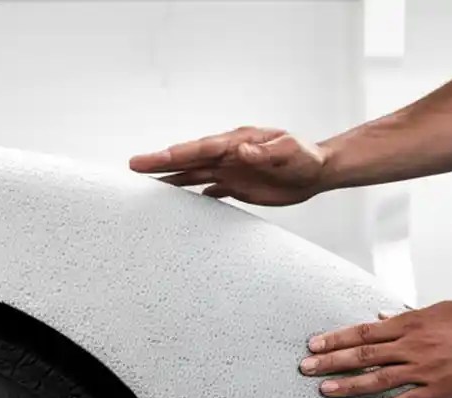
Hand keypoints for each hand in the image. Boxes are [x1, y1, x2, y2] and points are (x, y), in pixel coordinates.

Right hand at [129, 126, 331, 205]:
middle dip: (160, 163)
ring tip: (145, 184)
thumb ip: (266, 151)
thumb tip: (241, 150)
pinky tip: (176, 201)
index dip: (173, 155)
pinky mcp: (235, 185)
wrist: (319, 171)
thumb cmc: (308, 157)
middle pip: (188, 159)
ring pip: (193, 174)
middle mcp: (228, 155)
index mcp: (236, 143)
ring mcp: (229, 170)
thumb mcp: (291, 151)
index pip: (199, 149)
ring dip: (170, 179)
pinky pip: (207, 189)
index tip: (150, 160)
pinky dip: (190, 194)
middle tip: (133, 167)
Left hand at [299, 301, 451, 397]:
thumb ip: (405, 316)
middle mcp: (413, 346)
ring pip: (378, 379)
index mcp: (409, 324)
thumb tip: (379, 317)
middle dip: (330, 362)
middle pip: (362, 355)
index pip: (362, 332)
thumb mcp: (437, 310)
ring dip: (348, 385)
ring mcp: (425, 369)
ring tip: (325, 390)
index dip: (335, 339)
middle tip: (306, 368)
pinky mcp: (439, 389)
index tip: (314, 345)